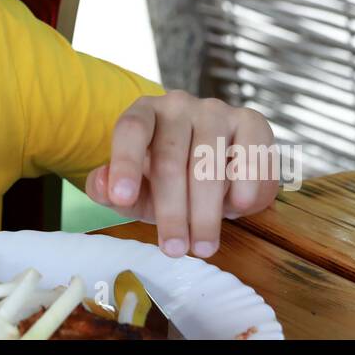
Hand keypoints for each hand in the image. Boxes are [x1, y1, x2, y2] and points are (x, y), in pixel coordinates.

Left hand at [84, 92, 278, 259]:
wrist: (218, 166)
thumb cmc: (168, 179)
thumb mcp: (135, 190)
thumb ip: (109, 190)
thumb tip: (102, 186)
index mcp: (144, 113)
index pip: (131, 130)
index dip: (125, 163)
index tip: (122, 198)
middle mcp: (178, 105)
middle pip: (170, 157)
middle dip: (172, 211)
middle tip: (174, 250)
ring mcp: (216, 111)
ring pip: (209, 163)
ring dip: (206, 212)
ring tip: (203, 245)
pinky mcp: (251, 121)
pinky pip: (250, 157)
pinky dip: (244, 187)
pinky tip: (237, 208)